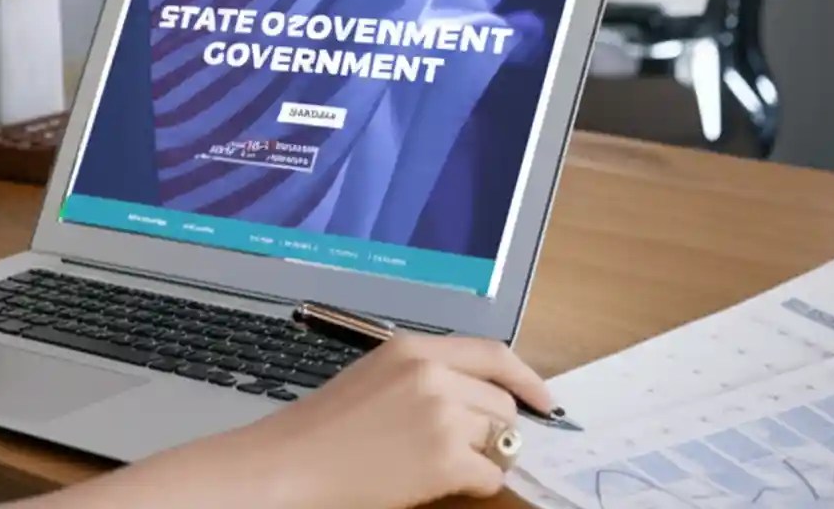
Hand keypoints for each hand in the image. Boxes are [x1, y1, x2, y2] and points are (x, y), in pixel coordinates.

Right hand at [233, 334, 553, 508]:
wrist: (289, 466)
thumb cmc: (322, 429)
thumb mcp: (375, 378)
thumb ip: (425, 378)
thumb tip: (478, 402)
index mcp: (413, 349)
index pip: (494, 354)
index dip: (526, 379)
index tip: (544, 401)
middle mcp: (433, 374)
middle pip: (501, 403)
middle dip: (496, 431)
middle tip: (471, 450)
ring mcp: (442, 415)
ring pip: (500, 439)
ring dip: (484, 458)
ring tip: (445, 467)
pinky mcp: (444, 457)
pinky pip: (490, 474)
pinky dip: (476, 484)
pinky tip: (441, 483)